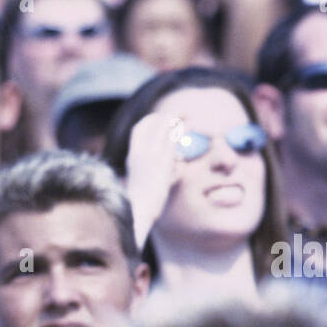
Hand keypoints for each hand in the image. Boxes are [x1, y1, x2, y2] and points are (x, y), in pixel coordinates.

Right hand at [124, 111, 184, 250]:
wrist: (137, 211)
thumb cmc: (141, 205)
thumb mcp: (145, 186)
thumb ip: (156, 173)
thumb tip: (174, 170)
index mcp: (133, 157)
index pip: (138, 129)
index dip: (151, 121)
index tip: (163, 120)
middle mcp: (140, 151)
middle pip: (152, 123)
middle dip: (168, 116)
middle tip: (182, 115)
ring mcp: (151, 154)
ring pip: (165, 126)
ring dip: (178, 118)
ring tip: (190, 116)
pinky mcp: (163, 159)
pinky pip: (174, 137)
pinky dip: (183, 128)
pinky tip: (193, 124)